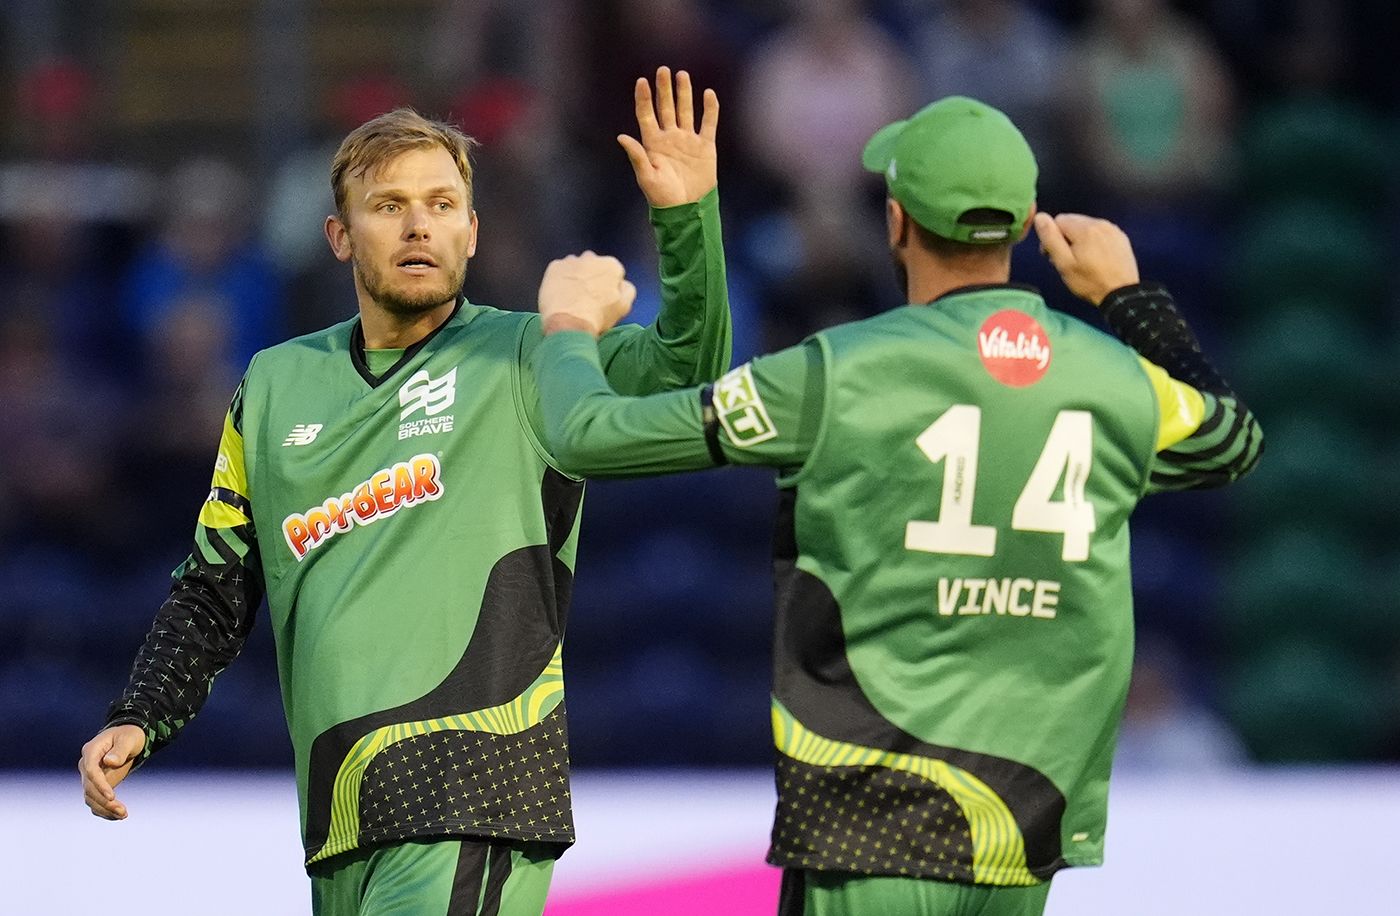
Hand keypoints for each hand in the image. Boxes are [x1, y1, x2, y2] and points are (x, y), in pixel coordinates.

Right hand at [79, 724, 144, 819]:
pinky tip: (118, 816)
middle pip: (89, 788)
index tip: (111, 796)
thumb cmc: (129, 735)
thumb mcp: (128, 738)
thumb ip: (120, 750)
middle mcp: (86, 765)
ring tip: (123, 815)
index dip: (100, 785)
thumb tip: (109, 762)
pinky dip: (104, 810)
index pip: (91, 771)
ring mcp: (89, 776)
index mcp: (91, 751)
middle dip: (104, 802)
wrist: (127, 739)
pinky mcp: (95, 785)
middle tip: (123, 811)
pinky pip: (95, 801)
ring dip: (104, 809)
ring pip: (90, 798)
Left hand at [539, 251, 636, 336]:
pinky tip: (560, 293)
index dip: (609, 286)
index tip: (603, 297)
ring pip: (575, 265)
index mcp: (611, 266)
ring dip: (576, 275)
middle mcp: (591, 257)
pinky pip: (559, 270)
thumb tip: (622, 283)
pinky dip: (560, 278)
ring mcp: (571, 261)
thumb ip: (627, 290)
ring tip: (572, 295)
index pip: (613, 272)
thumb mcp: (623, 307)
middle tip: (587, 296)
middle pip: (593, 264)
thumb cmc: (598, 317)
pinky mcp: (554, 267)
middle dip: (592, 276)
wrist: (569, 323)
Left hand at [618, 66, 718, 207]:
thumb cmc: (662, 197)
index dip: (644, 98)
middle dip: (664, 89)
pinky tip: (708, 93)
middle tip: (663, 70)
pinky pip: (708, 123)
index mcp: (652, 143)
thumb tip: (621, 137)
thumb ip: (636, 156)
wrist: (687, 210)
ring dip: (684, 93)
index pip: (646, 115)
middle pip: (666, 107)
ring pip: (686, 111)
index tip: (642, 81)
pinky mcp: (705, 147)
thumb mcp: (647, 177)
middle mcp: (669, 137)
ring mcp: (688, 140)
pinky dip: (709, 109)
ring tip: (681, 75)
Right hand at [1034, 212, 1139, 305]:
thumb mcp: (1064, 263)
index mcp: (1084, 228)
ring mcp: (1112, 229)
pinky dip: (1094, 241)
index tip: (1053, 257)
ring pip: (1086, 226)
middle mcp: (1099, 222)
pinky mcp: (1121, 237)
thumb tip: (1039, 216)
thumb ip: (1050, 238)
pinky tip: (1096, 258)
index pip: (1058, 220)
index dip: (1051, 238)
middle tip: (1067, 260)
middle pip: (1073, 221)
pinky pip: (1100, 232)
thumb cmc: (1089, 281)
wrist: (1121, 294)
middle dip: (1066, 237)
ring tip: (1082, 260)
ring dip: (1080, 239)